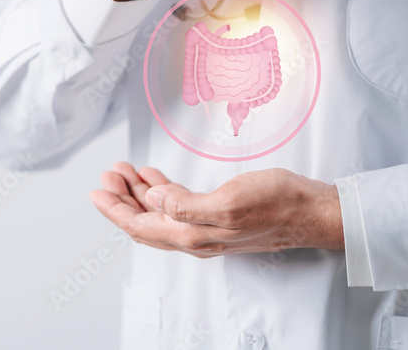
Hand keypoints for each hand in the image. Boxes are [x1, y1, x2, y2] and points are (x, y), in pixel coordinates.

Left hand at [89, 163, 343, 256]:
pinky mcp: (217, 215)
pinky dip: (161, 190)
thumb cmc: (276, 205)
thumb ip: (186, 206)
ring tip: (124, 172)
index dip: (115, 209)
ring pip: (159, 213)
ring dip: (138, 193)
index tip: (97, 191)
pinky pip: (177, 205)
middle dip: (121, 199)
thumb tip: (153, 201)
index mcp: (193, 235)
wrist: (310, 211)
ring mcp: (206, 226)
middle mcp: (195, 236)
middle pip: (144, 221)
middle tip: (108, 175)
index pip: (140, 226)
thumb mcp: (228, 202)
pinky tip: (154, 178)